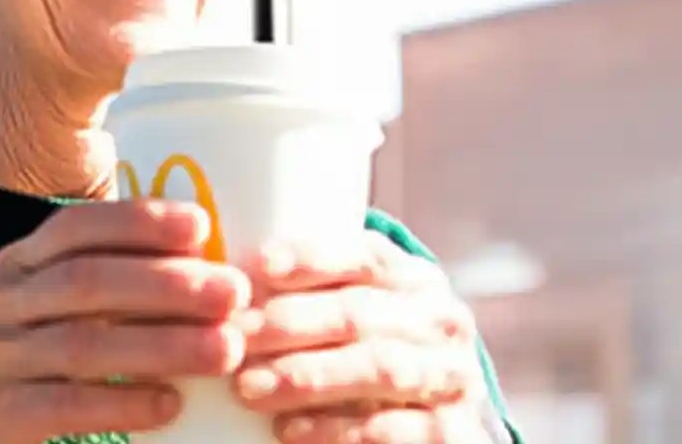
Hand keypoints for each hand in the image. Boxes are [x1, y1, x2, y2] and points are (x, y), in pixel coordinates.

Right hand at [0, 199, 252, 443]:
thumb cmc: (7, 351)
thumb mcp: (31, 300)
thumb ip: (94, 278)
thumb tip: (200, 260)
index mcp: (17, 263)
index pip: (75, 227)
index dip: (138, 221)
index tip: (200, 225)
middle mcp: (1, 300)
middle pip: (88, 282)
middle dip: (167, 284)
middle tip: (233, 292)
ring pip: (81, 345)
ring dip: (161, 346)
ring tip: (225, 350)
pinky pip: (61, 406)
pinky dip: (121, 405)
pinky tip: (170, 405)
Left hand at [230, 231, 500, 443]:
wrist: (433, 424)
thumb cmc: (370, 357)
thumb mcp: (358, 317)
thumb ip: (313, 295)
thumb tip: (228, 277)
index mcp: (415, 280)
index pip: (365, 257)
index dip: (312, 258)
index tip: (258, 266)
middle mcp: (441, 320)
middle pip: (363, 313)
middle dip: (293, 323)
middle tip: (237, 336)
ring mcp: (452, 376)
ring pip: (380, 368)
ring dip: (309, 377)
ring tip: (249, 387)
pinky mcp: (453, 433)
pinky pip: (393, 430)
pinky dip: (338, 430)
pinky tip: (290, 430)